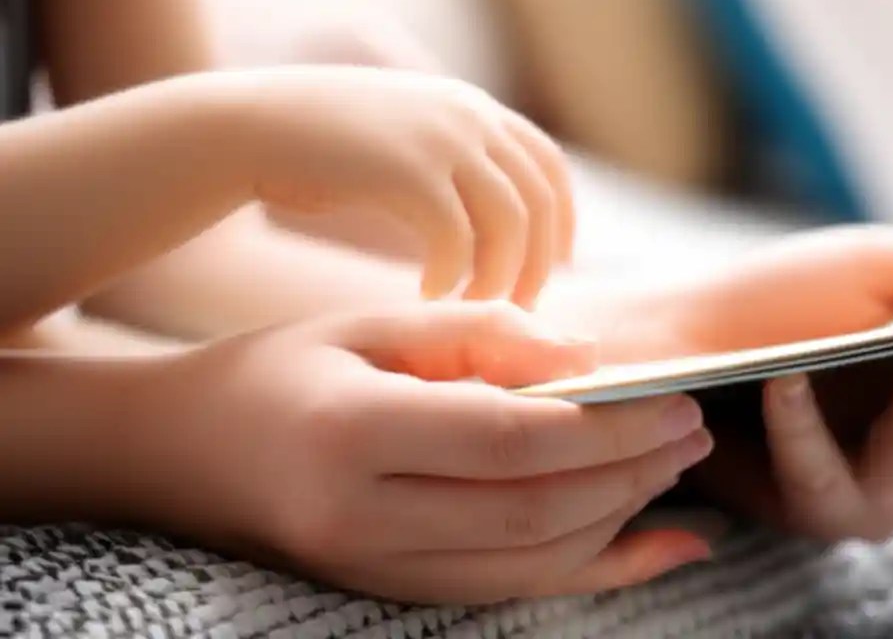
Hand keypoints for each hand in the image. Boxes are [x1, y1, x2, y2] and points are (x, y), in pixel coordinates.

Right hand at [125, 302, 711, 602]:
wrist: (176, 451)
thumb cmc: (278, 367)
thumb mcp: (368, 322)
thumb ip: (482, 334)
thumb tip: (593, 362)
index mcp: (351, 433)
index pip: (511, 441)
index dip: (607, 428)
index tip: (676, 400)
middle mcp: (361, 519)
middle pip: (532, 511)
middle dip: (629, 474)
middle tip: (695, 429)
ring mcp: (373, 570)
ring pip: (529, 563)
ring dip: (618, 519)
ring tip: (676, 468)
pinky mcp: (389, 591)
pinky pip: (509, 592)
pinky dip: (594, 571)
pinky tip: (660, 549)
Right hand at [223, 67, 573, 306]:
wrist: (247, 126)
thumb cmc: (318, 145)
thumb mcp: (402, 132)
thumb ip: (452, 157)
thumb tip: (491, 206)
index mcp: (472, 106)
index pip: (548, 166)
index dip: (562, 220)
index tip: (558, 265)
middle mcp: (468, 116)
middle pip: (538, 201)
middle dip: (536, 263)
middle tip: (520, 309)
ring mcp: (442, 140)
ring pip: (508, 225)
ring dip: (500, 277)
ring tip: (474, 309)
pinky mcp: (409, 172)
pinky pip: (458, 240)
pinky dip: (452, 275)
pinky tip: (427, 293)